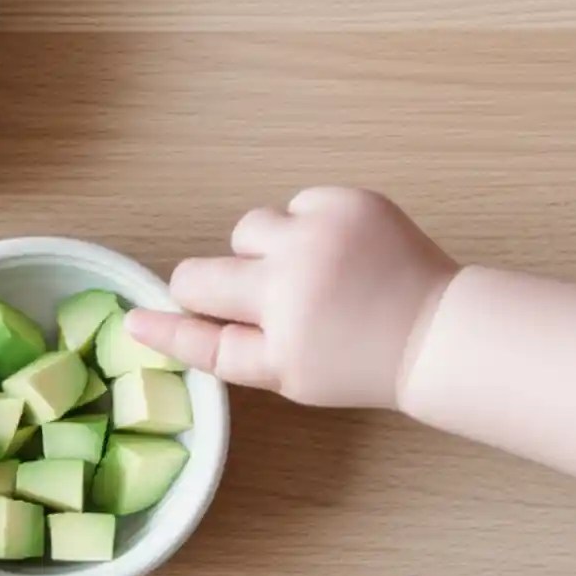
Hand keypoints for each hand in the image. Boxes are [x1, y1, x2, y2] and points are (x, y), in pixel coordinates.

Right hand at [127, 187, 459, 407]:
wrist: (439, 330)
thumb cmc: (357, 361)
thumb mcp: (287, 374)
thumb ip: (220, 347)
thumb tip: (144, 321)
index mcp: (280, 337)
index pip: (202, 335)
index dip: (166, 326)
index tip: (136, 319)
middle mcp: (293, 281)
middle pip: (203, 273)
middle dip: (213, 285)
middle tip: (254, 299)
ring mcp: (320, 234)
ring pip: (248, 228)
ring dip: (263, 249)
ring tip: (306, 272)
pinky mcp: (347, 202)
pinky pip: (294, 204)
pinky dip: (306, 225)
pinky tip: (337, 250)